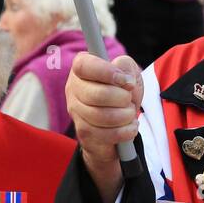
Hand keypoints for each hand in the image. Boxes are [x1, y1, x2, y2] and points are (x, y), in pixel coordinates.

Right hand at [65, 52, 141, 202]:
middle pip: (96, 92)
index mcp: (81, 74)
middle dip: (122, 99)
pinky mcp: (86, 138)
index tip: (125, 80)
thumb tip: (122, 73)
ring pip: (103, 114)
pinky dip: (126, 132)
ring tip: (130, 118)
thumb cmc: (123, 102)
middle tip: (130, 102)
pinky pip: (108, 134)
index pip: (84, 63)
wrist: (118, 138)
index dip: (106, 71)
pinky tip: (130, 131)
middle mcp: (73, 94)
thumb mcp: (129, 80)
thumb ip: (126, 69)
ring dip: (126, 117)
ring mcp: (77, 117)